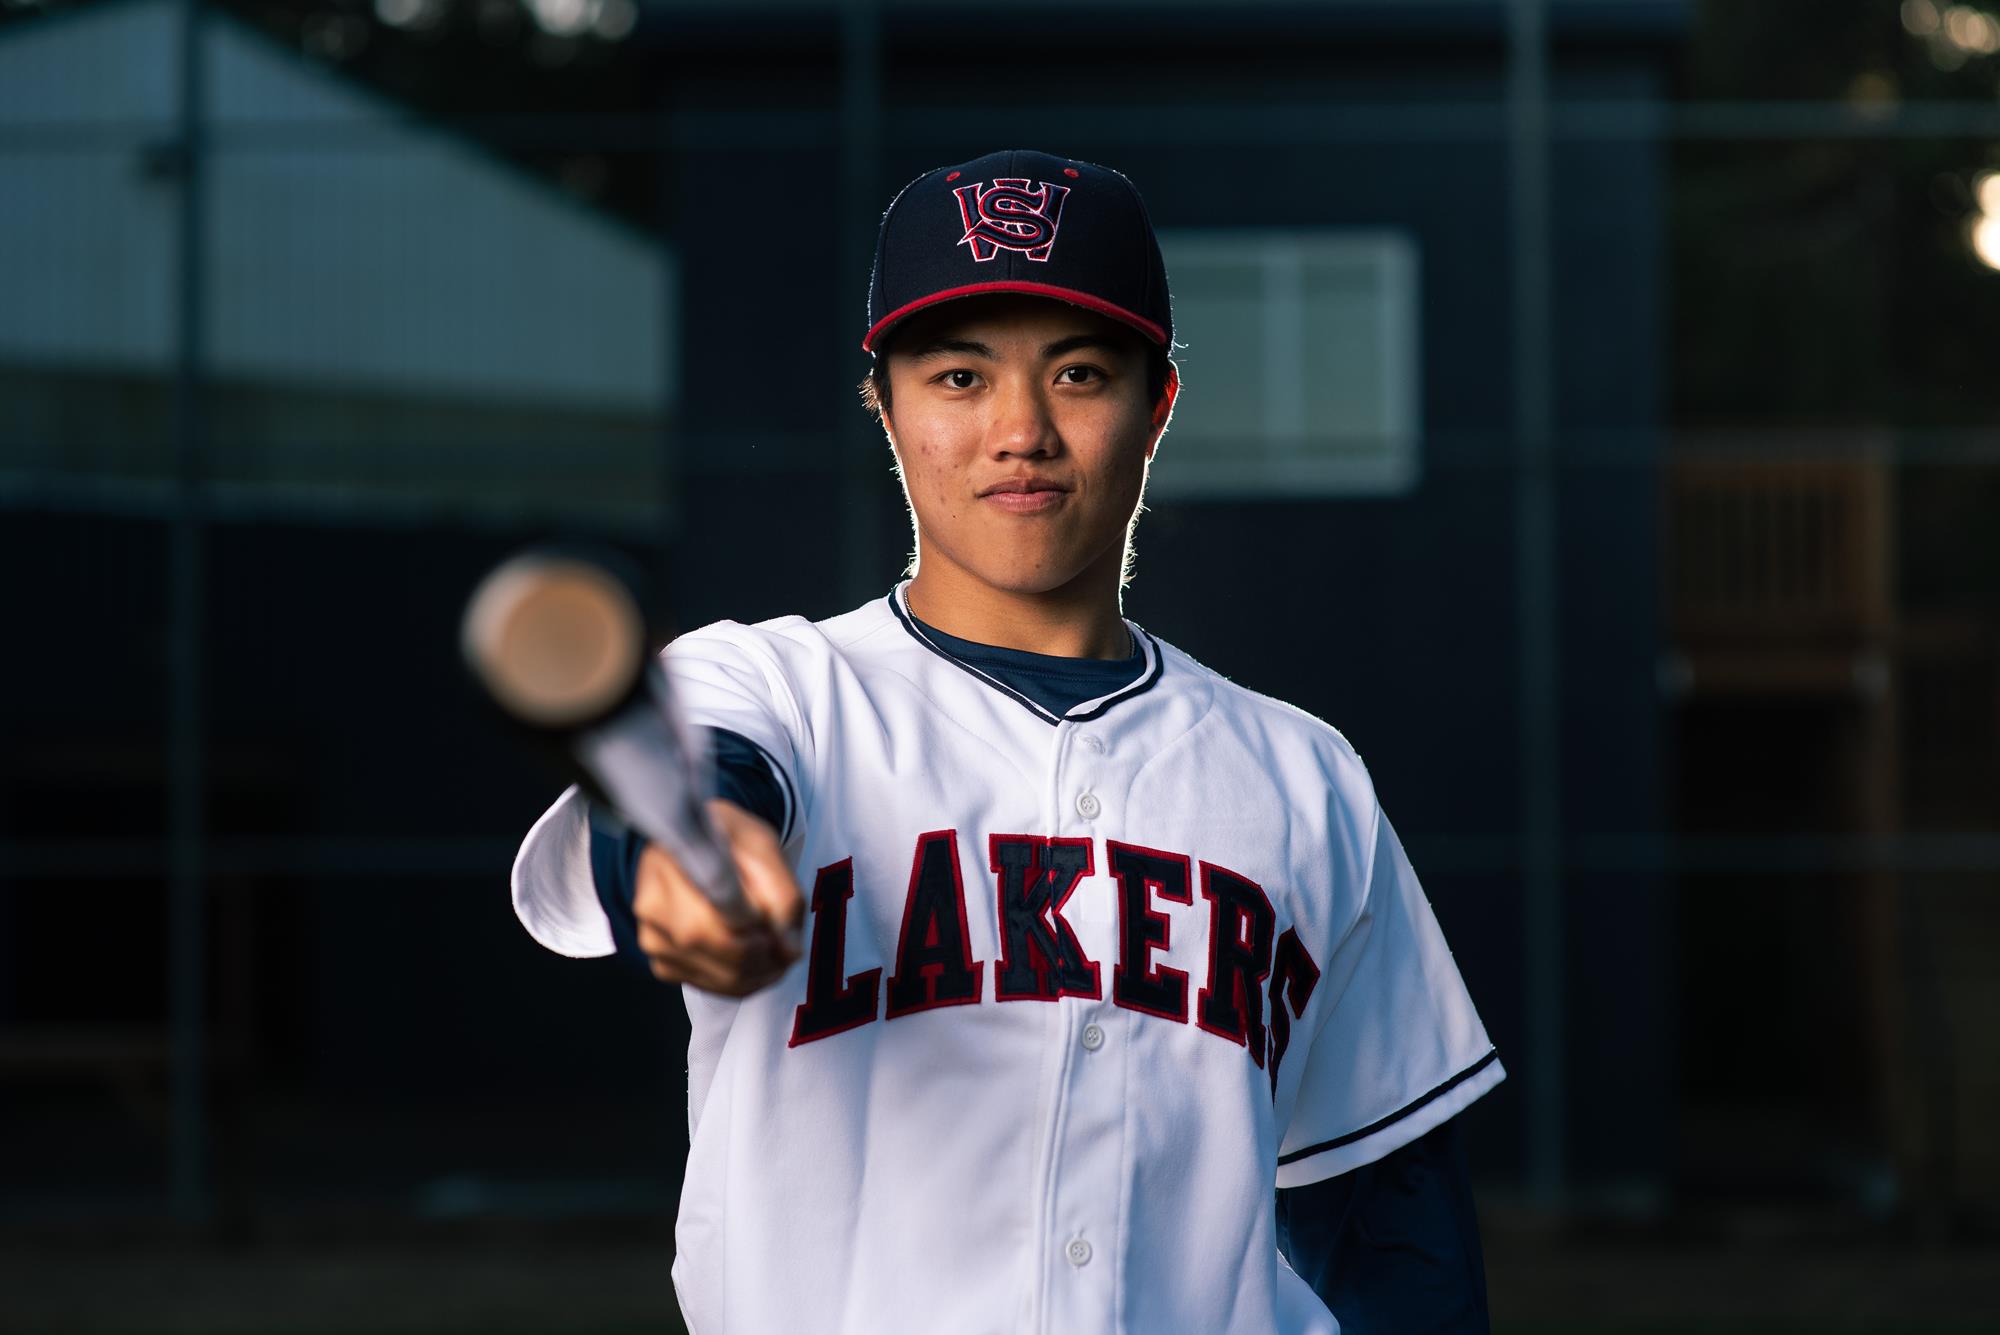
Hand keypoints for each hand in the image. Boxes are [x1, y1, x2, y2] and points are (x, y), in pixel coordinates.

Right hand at [632, 798, 804, 995]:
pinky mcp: (660, 962)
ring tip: (774, 951)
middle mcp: (655, 900)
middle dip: (766, 954)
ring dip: (761, 972)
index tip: (778, 929)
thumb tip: (789, 952)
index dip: (759, 922)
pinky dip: (741, 982)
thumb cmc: (728, 843)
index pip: (724, 900)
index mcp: (678, 860)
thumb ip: (784, 896)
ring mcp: (653, 936)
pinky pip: (710, 987)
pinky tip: (752, 961)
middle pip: (723, 946)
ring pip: (721, 975)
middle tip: (784, 944)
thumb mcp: (764, 849)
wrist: (691, 845)